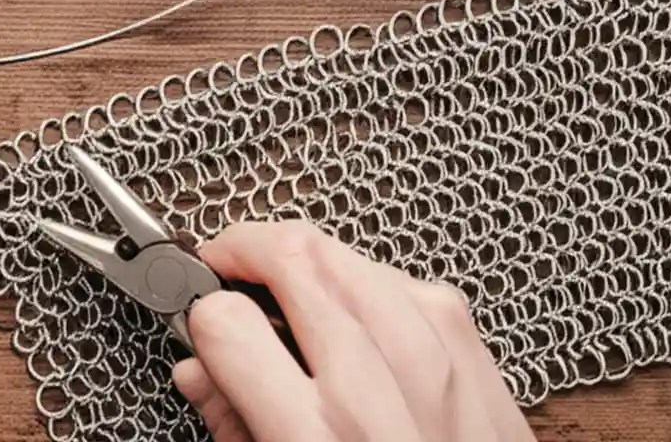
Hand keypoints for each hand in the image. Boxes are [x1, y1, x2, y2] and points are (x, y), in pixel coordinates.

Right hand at [173, 221, 533, 441]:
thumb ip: (235, 425)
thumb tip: (198, 370)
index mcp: (319, 438)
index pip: (230, 323)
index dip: (202, 311)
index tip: (200, 315)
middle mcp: (377, 391)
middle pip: (293, 258)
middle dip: (246, 248)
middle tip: (227, 265)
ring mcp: (433, 360)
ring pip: (346, 253)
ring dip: (303, 255)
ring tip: (284, 283)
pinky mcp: (472, 351)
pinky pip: (403, 279)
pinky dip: (363, 279)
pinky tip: (349, 307)